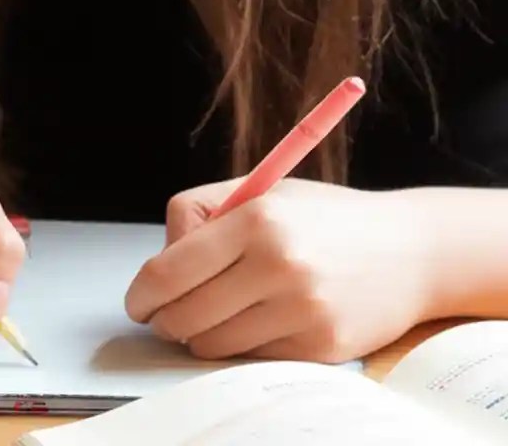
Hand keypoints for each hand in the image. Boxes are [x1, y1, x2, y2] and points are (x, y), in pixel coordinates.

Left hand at [124, 178, 435, 362]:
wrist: (412, 251)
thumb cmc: (323, 220)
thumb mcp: (260, 193)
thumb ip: (199, 215)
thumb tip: (158, 264)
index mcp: (256, 220)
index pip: (167, 272)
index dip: (141, 295)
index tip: (138, 302)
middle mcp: (280, 265)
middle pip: (183, 316)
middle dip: (165, 320)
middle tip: (167, 315)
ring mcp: (303, 310)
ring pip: (212, 344)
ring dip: (201, 335)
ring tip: (217, 312)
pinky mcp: (321, 346)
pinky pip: (251, 358)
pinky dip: (243, 345)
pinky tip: (260, 320)